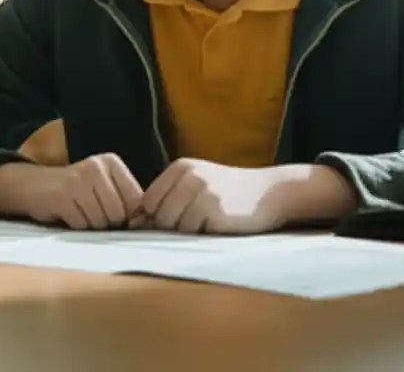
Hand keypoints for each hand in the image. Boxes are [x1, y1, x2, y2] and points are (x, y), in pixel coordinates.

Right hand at [25, 153, 144, 230]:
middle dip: (108, 223)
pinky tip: (69, 214)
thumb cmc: (76, 190)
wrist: (35, 185)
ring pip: (100, 221)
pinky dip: (77, 226)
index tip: (117, 217)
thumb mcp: (103, 186)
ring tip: (80, 212)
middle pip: (118, 213)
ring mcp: (78, 180)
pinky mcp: (62, 196)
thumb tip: (143, 222)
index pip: (136, 199)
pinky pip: (81, 224)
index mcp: (111, 162)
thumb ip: (125, 199)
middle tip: (93, 214)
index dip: (129, 216)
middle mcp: (96, 167)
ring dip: (91, 225)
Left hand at [136, 160, 358, 234]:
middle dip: (172, 228)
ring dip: (189, 233)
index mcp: (181, 167)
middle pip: (160, 216)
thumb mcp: (196, 186)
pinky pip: (193, 233)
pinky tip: (219, 226)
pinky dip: (203, 235)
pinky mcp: (215, 208)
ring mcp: (203, 191)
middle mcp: (189, 175)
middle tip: (198, 223)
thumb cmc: (228, 194)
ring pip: (175, 227)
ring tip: (210, 222)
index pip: (148, 202)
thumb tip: (134, 223)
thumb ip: (167, 200)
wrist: (269, 193)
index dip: (158, 218)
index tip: (179, 219)